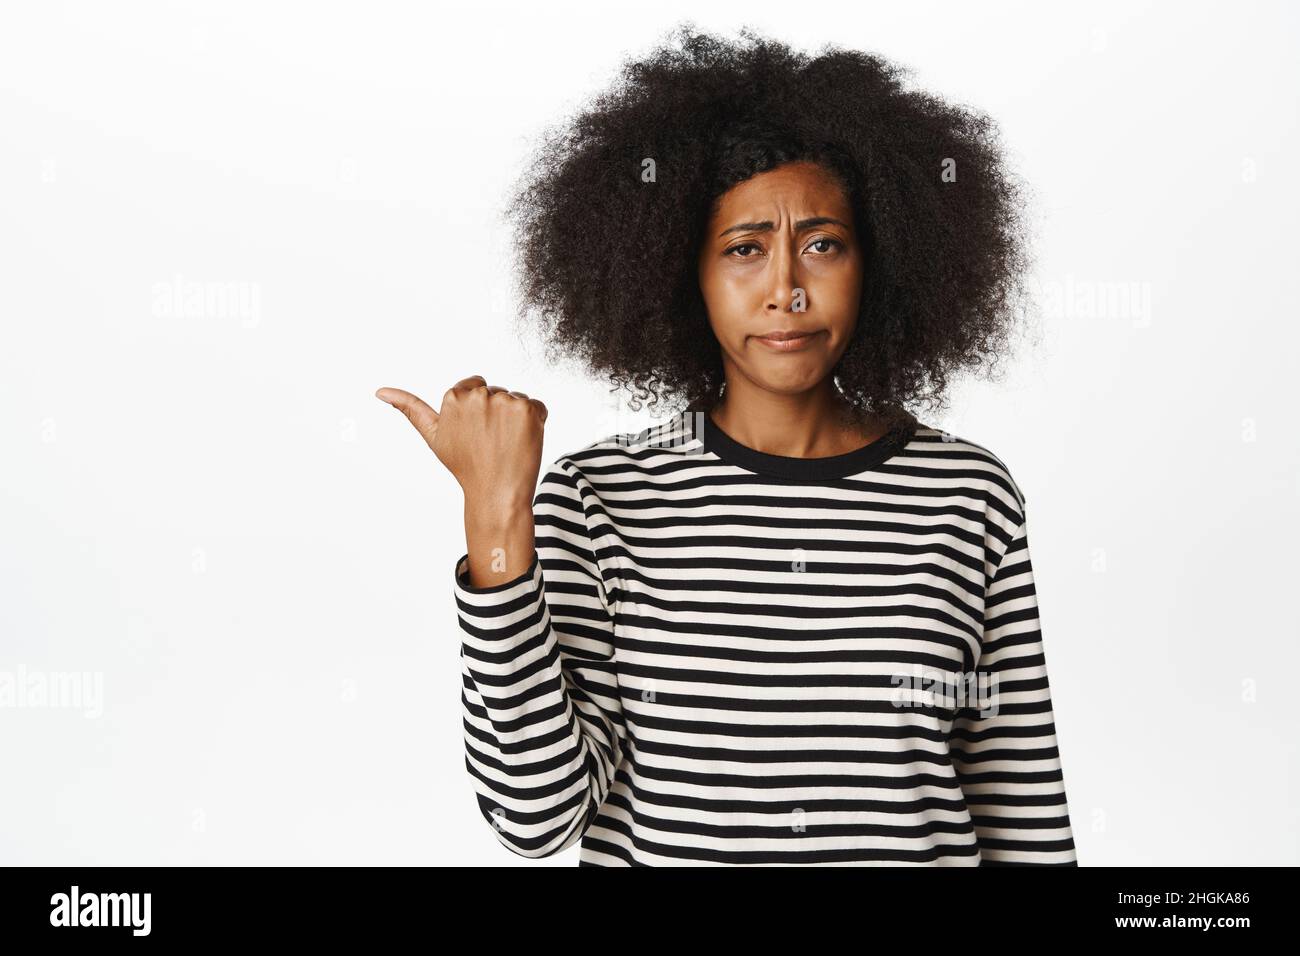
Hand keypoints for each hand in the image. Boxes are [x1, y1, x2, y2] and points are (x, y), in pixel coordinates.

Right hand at [375, 375, 547, 511]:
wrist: (496, 493)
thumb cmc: (464, 465)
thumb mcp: (434, 435)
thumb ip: (410, 408)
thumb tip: (379, 391)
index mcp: (454, 395)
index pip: (474, 386)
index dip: (478, 412)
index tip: (475, 433)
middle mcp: (478, 394)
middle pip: (496, 392)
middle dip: (497, 413)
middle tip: (491, 442)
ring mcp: (505, 401)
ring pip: (516, 400)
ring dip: (516, 418)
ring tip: (506, 444)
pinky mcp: (529, 409)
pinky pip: (537, 407)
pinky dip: (536, 422)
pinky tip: (523, 442)